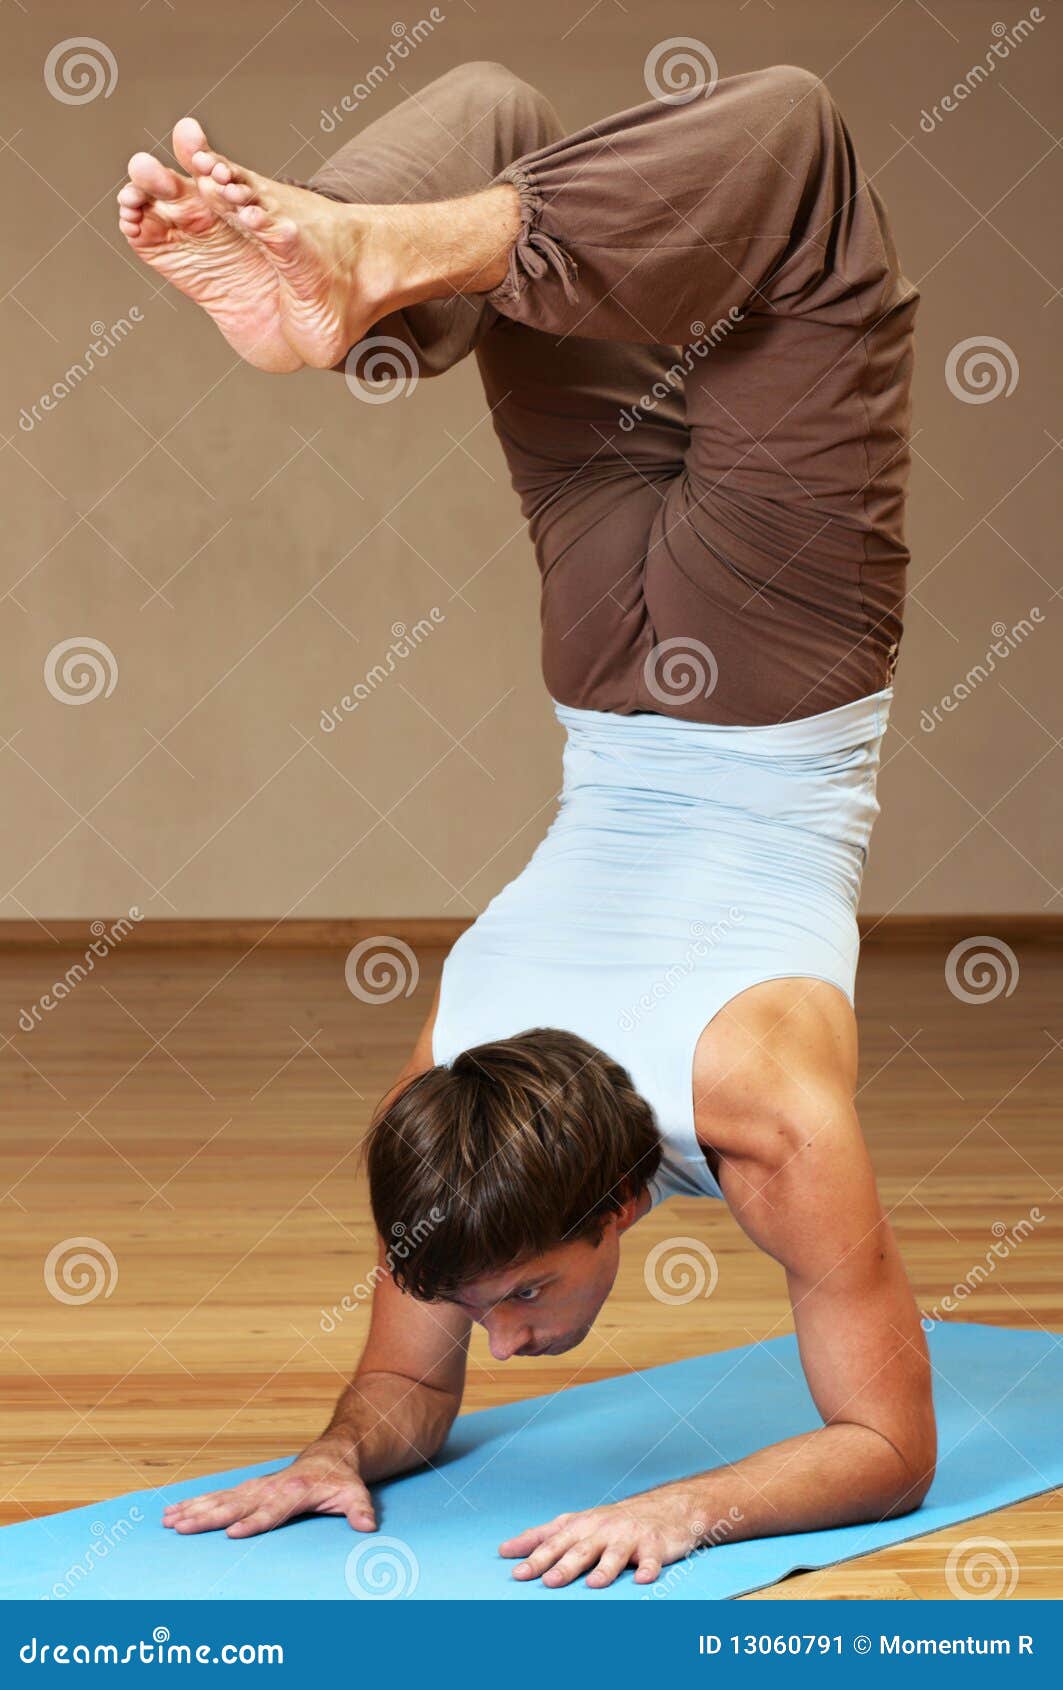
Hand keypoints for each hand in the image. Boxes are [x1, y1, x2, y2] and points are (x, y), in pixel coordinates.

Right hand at [162, 1440, 375, 1538]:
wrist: (331, 1455)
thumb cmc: (342, 1480)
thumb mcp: (355, 1492)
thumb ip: (360, 1509)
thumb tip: (367, 1525)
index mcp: (295, 1492)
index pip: (271, 1511)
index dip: (253, 1522)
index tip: (232, 1534)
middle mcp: (270, 1488)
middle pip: (236, 1504)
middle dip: (209, 1516)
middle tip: (182, 1527)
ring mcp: (256, 1487)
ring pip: (221, 1498)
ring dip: (194, 1509)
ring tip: (169, 1521)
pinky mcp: (248, 1489)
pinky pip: (218, 1496)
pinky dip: (194, 1503)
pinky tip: (172, 1513)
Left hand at [499, 1486, 705, 1588]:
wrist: (663, 1508)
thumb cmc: (611, 1522)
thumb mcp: (576, 1524)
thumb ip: (542, 1537)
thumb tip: (505, 1550)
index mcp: (581, 1526)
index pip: (554, 1542)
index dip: (536, 1557)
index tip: (518, 1574)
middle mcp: (602, 1529)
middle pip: (581, 1549)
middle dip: (565, 1565)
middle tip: (549, 1581)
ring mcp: (629, 1536)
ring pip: (614, 1554)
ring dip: (604, 1568)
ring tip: (593, 1583)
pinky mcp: (654, 1545)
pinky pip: (651, 1559)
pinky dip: (648, 1568)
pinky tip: (643, 1579)